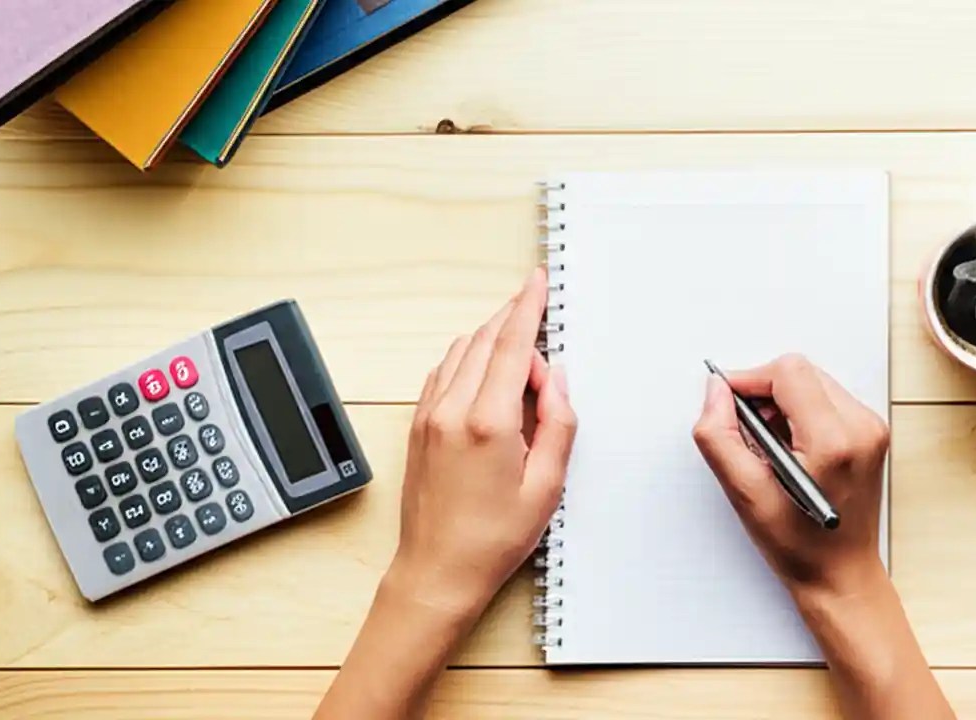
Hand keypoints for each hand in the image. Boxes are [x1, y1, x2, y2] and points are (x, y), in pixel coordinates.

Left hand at [391, 267, 576, 616]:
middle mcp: (451, 410)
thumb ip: (558, 423)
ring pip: (461, 351)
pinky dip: (468, 360)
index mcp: (488, 422)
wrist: (437, 571)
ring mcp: (428, 416)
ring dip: (491, 339)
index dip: (528, 307)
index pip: (512, 345)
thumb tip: (554, 378)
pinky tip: (487, 376)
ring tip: (522, 357)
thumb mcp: (547, 485)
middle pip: (485, 340)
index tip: (537, 282)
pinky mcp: (417, 426)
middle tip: (539, 313)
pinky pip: (443, 373)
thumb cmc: (492, 538)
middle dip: (514, 319)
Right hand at [692, 353, 887, 599]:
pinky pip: (826, 400)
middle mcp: (861, 428)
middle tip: (748, 433)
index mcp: (833, 441)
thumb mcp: (745, 494)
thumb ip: (720, 436)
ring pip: (812, 382)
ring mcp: (870, 429)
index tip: (728, 403)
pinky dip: (800, 414)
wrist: (840, 575)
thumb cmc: (800, 546)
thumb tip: (716, 392)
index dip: (749, 380)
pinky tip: (789, 449)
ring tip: (770, 447)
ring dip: (781, 404)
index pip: (787, 372)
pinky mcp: (870, 433)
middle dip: (764, 393)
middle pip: (800, 372)